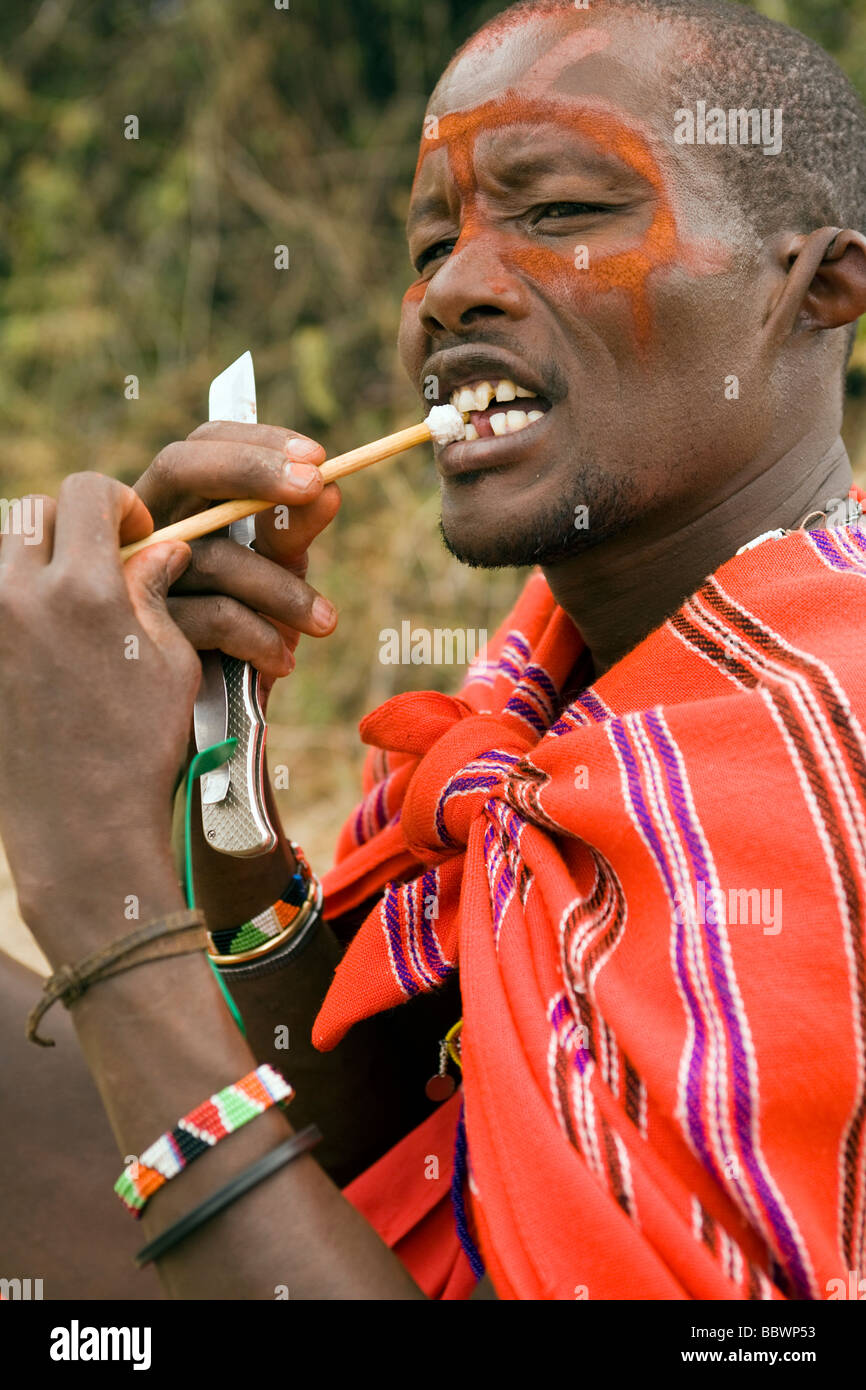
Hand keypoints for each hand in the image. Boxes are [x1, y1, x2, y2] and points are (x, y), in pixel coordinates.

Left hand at [0, 473, 197, 955]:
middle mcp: (20, 596)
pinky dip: (12, 602)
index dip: (117, 504)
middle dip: (68, 527)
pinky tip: (39, 634)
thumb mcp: (168, 662)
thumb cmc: (137, 747)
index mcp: (84, 590)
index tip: (135, 532)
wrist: (78, 822)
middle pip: (31, 513)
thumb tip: (160, 548)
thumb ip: (154, 591)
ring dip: (31, 560)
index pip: (86, 493)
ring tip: (65, 599)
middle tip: (97, 562)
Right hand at [134, 422, 341, 695]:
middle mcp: (145, 533)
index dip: (257, 443)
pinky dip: (260, 635)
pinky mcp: (140, 632)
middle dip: (252, 469)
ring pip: (211, 555)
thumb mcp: (272, 579)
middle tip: (319, 485)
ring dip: (282, 587)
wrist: (205, 727)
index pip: (200, 445)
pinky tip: (284, 660)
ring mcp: (134, 580)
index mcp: (174, 509)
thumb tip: (329, 489)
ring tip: (325, 622)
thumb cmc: (238, 640)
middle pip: (178, 468)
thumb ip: (290, 535)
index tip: (319, 459)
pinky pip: (211, 618)